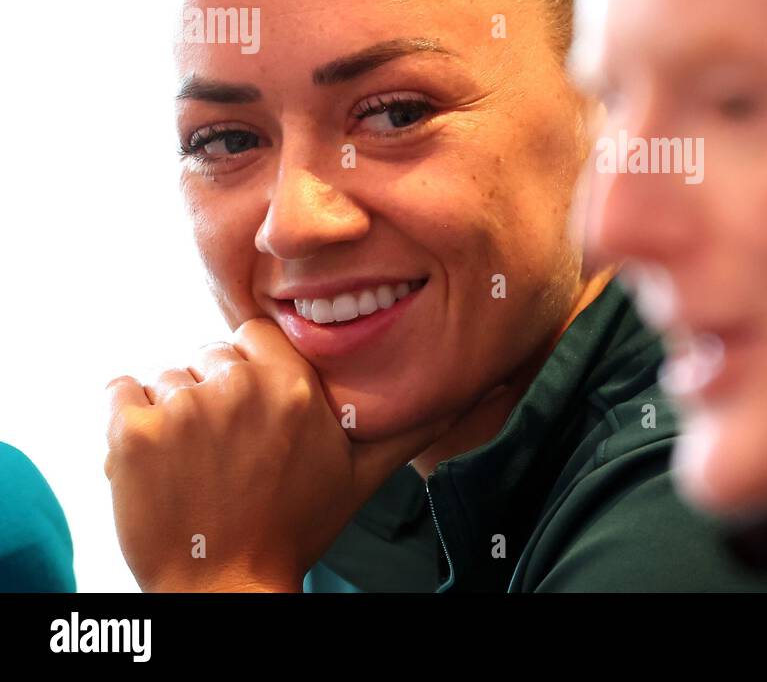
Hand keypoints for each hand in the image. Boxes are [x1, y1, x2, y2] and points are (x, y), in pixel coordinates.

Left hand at [104, 318, 435, 591]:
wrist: (224, 589)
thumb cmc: (293, 529)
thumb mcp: (362, 475)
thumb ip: (416, 425)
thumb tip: (488, 387)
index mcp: (293, 386)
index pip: (254, 336)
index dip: (252, 371)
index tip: (255, 413)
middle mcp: (239, 387)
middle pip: (210, 358)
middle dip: (214, 396)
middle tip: (227, 452)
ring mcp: (182, 408)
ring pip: (167, 377)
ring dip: (173, 414)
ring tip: (194, 465)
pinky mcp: (131, 432)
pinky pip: (118, 391)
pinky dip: (127, 419)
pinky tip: (156, 460)